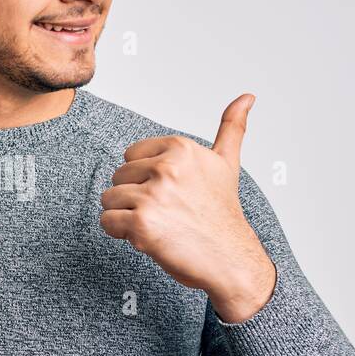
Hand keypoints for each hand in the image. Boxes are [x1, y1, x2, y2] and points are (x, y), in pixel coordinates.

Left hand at [99, 93, 276, 322]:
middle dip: (135, 198)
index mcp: (180, 148)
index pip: (131, 156)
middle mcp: (166, 167)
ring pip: (109, 199)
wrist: (230, 259)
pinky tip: (148, 237)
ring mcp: (153, 195)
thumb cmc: (223, 214)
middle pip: (118, 177)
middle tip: (167, 213)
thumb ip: (232, 128)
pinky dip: (120, 233)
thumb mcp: (227, 164)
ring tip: (159, 225)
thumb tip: (248, 96)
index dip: (145, 179)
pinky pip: (106, 222)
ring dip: (127, 217)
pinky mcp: (141, 223)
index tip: (172, 194)